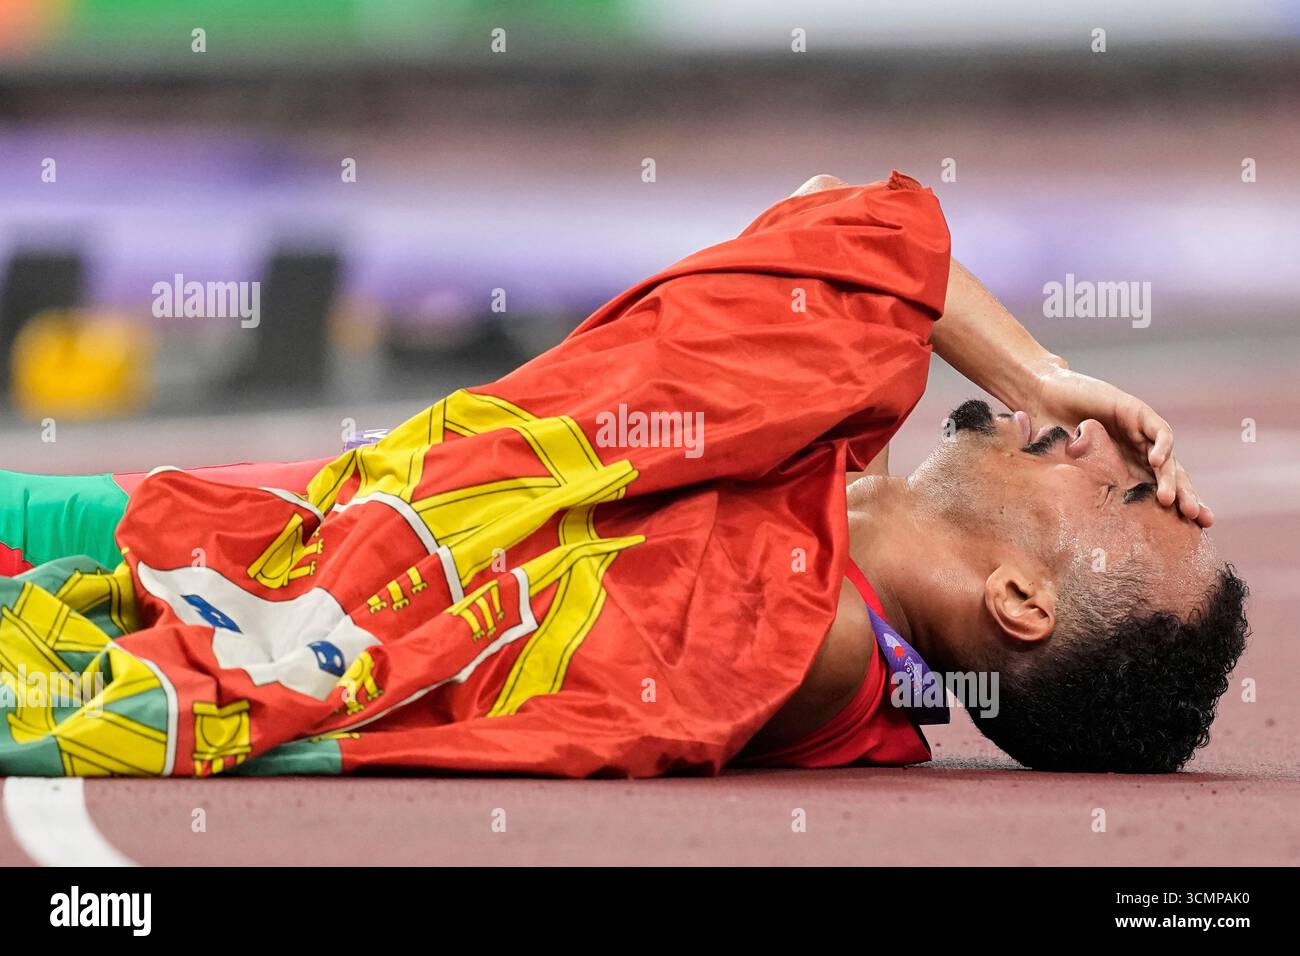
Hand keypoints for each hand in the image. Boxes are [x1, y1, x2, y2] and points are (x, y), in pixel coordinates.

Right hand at [1026, 361, 1211, 526]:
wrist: (1040, 397)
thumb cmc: (1046, 435)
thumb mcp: (1066, 470)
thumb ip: (1079, 489)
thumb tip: (1077, 529)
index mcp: (1124, 467)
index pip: (1156, 490)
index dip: (1174, 509)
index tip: (1191, 532)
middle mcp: (1137, 450)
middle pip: (1170, 476)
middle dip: (1186, 497)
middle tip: (1197, 519)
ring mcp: (1139, 430)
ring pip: (1167, 458)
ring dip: (1172, 479)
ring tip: (1171, 501)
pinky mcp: (1136, 411)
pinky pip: (1158, 431)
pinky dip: (1162, 446)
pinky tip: (1157, 462)